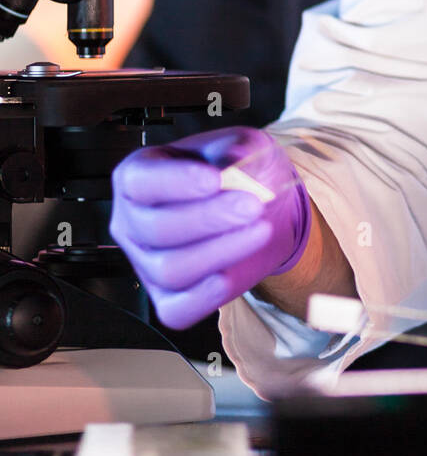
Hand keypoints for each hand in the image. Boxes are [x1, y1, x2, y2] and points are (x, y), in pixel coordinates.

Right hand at [110, 125, 310, 328]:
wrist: (263, 208)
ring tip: (259, 229)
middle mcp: (134, 222)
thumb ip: (237, 149)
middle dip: (209, 218)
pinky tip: (230, 275)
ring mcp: (147, 263)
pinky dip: (205, 297)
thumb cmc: (242, 171)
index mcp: (139, 176)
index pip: (140, 182)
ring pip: (170, 269)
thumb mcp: (245, 145)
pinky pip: (177, 310)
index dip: (178, 182)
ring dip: (220, 251)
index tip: (215, 180)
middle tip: (252, 205)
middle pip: (157, 229)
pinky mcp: (168, 298)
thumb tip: (233, 165)